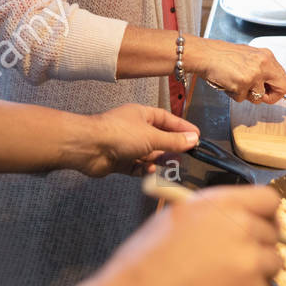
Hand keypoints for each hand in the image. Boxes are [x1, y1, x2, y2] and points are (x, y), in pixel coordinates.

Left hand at [74, 104, 199, 177]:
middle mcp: (134, 129)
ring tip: (169, 164)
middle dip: (171, 147)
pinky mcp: (119, 161)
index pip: (167, 119)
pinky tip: (150, 170)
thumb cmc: (118, 134)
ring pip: (148, 154)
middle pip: (158, 138)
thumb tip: (192, 139)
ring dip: (158, 160)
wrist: (89, 148)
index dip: (181, 128)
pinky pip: (137, 166)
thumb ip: (173, 140)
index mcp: (142, 115)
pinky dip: (144, 169)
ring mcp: (126, 145)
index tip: (195, 136)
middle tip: (185, 155)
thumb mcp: (152, 136)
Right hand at [97, 185, 282, 285]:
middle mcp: (242, 230)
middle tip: (231, 259)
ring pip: (271, 265)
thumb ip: (212, 213)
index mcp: (221, 205)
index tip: (258, 224)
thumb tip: (231, 217)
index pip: (268, 200)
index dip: (264, 214)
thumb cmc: (145, 264)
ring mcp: (251, 265)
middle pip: (271, 234)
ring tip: (219, 282)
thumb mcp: (175, 217)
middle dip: (255, 245)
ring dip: (253, 273)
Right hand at [188, 37, 285, 107]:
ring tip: (235, 82)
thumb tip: (270, 85)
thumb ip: (262, 69)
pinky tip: (228, 83)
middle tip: (259, 94)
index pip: (285, 78)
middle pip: (279, 89)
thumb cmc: (222, 56)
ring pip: (258, 97)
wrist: (205, 54)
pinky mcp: (242, 84)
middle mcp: (263, 64)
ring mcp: (253, 75)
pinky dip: (234, 95)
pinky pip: (242, 99)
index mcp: (266, 57)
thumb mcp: (249, 57)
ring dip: (246, 95)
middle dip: (270, 97)